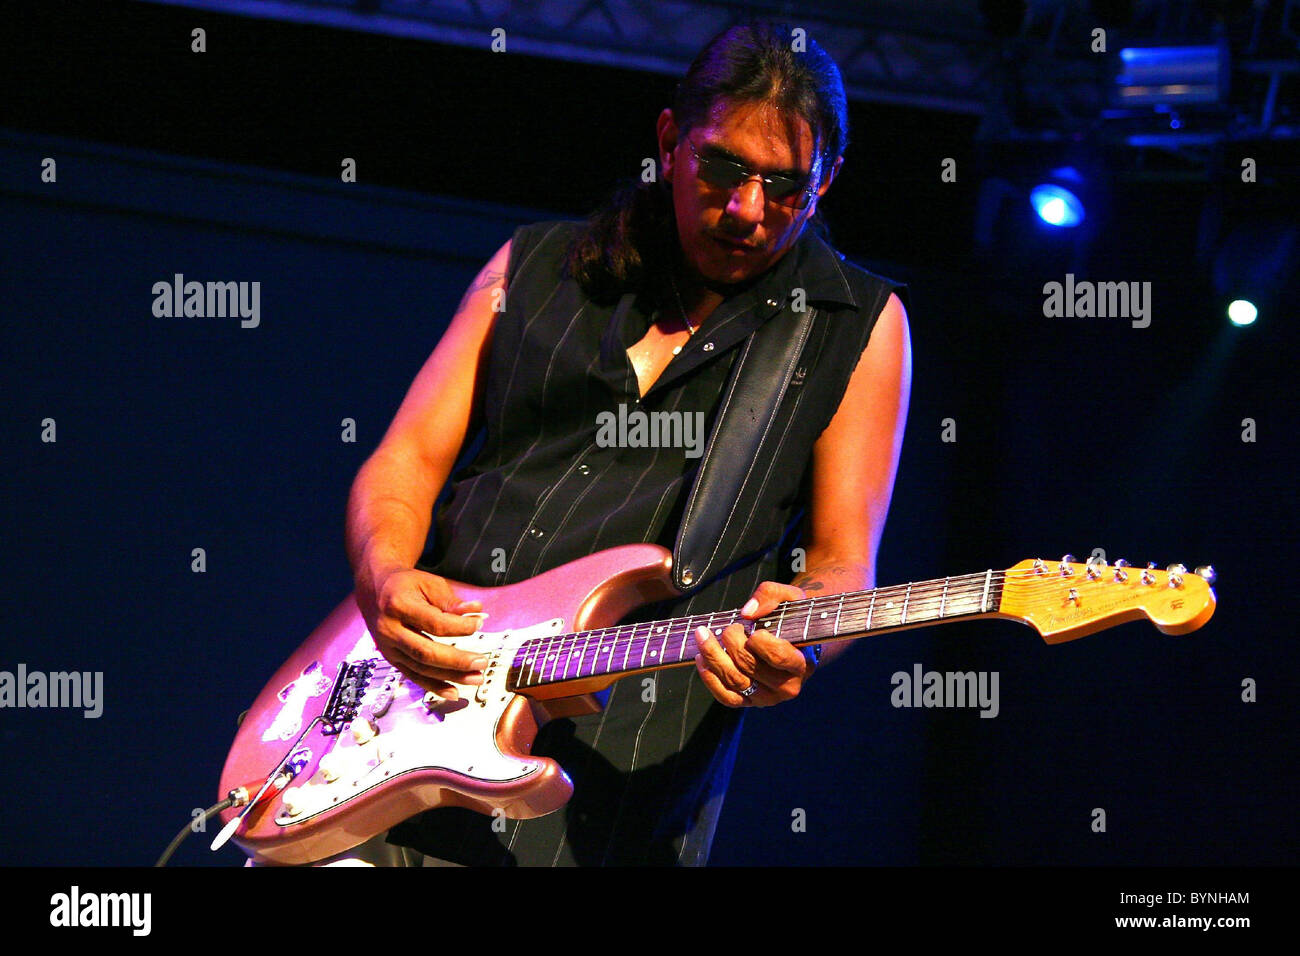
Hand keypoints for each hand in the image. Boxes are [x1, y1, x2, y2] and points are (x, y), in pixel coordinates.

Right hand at [355, 567, 487, 699]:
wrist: (374, 588)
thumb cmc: (404, 584)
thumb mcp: (428, 583)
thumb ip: (450, 600)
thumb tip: (475, 611)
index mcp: (399, 605)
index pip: (435, 623)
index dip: (460, 626)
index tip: (479, 624)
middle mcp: (390, 629)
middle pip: (426, 651)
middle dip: (457, 660)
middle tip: (481, 662)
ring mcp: (388, 647)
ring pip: (420, 668)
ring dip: (450, 676)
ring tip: (475, 678)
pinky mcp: (390, 658)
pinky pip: (412, 676)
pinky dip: (433, 686)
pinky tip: (452, 691)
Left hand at [693, 581, 812, 707]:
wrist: (794, 642)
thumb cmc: (792, 618)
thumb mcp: (791, 597)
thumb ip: (771, 596)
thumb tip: (747, 612)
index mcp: (802, 664)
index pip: (779, 656)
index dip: (761, 642)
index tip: (754, 630)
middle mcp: (787, 686)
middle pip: (749, 665)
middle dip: (732, 641)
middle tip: (731, 627)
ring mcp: (767, 697)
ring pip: (734, 680)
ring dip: (713, 655)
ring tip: (703, 635)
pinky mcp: (750, 702)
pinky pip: (725, 696)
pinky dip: (709, 678)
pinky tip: (702, 658)